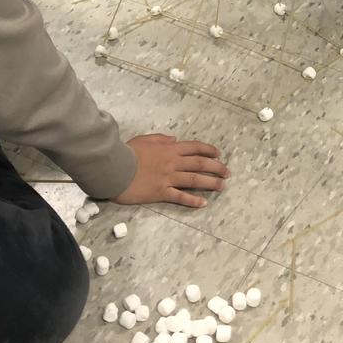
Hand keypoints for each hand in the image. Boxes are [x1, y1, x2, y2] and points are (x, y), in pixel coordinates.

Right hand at [114, 133, 229, 208]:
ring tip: (222, 186)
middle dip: (216, 167)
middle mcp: (173, 163)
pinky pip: (181, 197)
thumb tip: (174, 139)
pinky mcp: (161, 192)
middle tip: (227, 172)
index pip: (194, 148)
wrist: (115, 168)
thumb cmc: (127, 152)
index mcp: (169, 149)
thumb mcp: (144, 139)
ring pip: (195, 180)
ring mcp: (168, 178)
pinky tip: (203, 203)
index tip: (218, 154)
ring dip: (211, 183)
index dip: (208, 150)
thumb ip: (161, 139)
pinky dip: (193, 200)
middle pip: (200, 164)